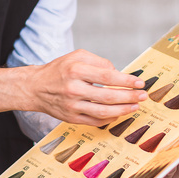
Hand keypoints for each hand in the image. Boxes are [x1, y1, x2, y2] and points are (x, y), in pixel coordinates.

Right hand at [0, 50, 146, 125]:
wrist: (35, 88)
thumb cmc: (59, 70)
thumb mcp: (77, 56)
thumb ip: (99, 62)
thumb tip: (118, 73)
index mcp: (76, 69)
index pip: (107, 76)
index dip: (126, 80)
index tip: (139, 82)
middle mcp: (73, 88)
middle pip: (108, 96)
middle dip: (130, 97)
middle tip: (143, 96)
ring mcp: (72, 106)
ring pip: (104, 111)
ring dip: (123, 110)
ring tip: (135, 106)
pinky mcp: (71, 118)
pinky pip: (96, 121)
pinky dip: (110, 118)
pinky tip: (120, 113)